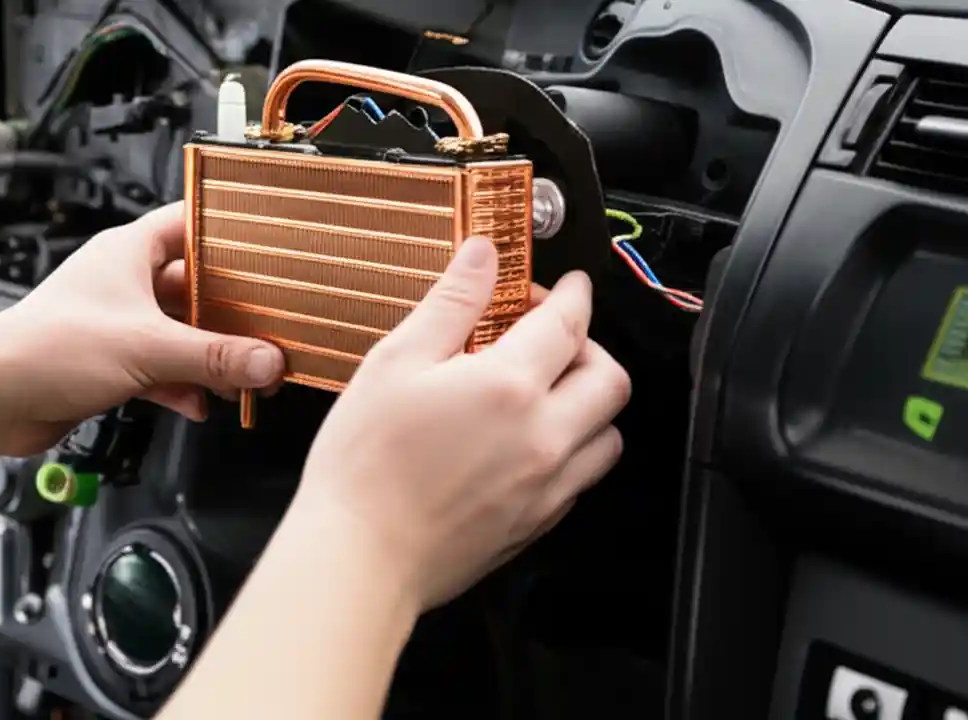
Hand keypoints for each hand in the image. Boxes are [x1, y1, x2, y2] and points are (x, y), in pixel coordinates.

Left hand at [0, 202, 284, 454]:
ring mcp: (118, 323)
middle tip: (271, 323)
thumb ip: (215, 356)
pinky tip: (201, 402)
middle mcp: (124, 282)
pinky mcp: (110, 363)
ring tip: (246, 372)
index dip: (230, 231)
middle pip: (194, 285)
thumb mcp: (149, 347)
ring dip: (210, 354)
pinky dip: (183, 384)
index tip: (269, 244)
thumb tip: (267, 362)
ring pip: (180, 331)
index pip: (190, 222)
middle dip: (231, 310)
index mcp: (129, 252)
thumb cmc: (48, 348)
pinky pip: (161, 368)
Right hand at [292, 236, 630, 610]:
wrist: (360, 558)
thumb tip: (483, 254)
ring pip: (607, 432)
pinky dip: (572, 448)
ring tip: (543, 392)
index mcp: (509, 385)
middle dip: (589, 345)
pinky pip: (582, 477)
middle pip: (609, 377)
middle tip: (548, 337)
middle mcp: (544, 435)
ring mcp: (547, 485)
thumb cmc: (365, 464)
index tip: (566, 285)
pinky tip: (527, 442)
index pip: (568, 322)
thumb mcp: (395, 362)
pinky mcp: (537, 523)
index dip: (571, 293)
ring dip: (588, 401)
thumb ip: (450, 302)